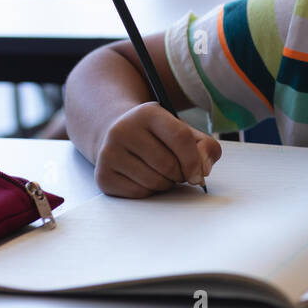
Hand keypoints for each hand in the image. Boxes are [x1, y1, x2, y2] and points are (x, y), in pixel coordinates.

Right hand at [93, 101, 222, 197]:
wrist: (115, 134)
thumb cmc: (157, 136)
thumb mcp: (182, 131)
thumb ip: (205, 146)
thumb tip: (203, 170)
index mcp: (148, 113)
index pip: (180, 137)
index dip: (195, 161)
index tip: (200, 175)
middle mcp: (123, 130)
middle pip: (168, 164)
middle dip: (181, 174)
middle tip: (179, 172)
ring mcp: (109, 153)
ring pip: (154, 181)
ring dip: (167, 184)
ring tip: (164, 174)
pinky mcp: (103, 175)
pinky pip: (138, 193)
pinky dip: (150, 192)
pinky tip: (147, 179)